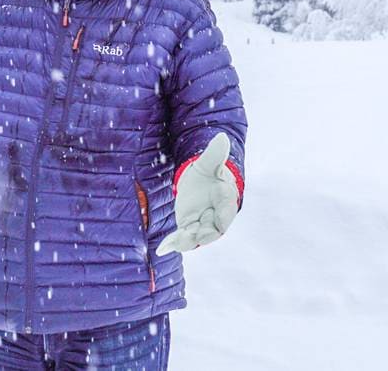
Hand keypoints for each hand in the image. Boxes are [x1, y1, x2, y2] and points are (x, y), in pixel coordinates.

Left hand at [156, 133, 238, 255]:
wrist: (201, 181)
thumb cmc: (209, 172)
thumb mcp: (209, 162)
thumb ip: (215, 154)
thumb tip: (222, 137)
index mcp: (225, 201)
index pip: (226, 212)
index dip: (221, 217)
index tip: (217, 221)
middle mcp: (215, 216)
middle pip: (211, 230)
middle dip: (202, 234)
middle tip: (190, 236)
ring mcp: (201, 223)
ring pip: (195, 236)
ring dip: (185, 241)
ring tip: (173, 244)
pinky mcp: (187, 226)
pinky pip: (181, 237)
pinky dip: (172, 244)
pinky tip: (161, 249)